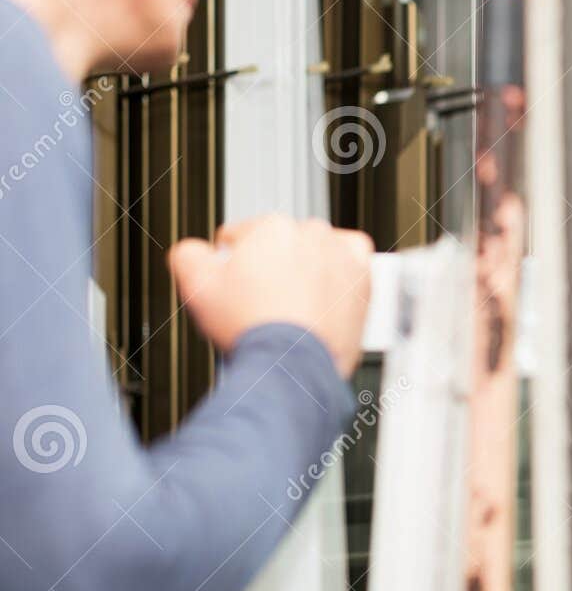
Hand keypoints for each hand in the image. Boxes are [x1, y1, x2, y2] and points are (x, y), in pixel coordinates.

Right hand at [168, 215, 374, 377]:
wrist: (293, 362)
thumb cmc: (252, 327)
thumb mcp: (196, 286)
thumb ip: (188, 255)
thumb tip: (194, 250)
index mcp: (272, 227)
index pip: (243, 235)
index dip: (231, 261)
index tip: (234, 279)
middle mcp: (311, 234)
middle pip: (281, 244)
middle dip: (270, 265)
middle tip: (261, 296)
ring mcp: (340, 256)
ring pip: (316, 252)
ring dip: (305, 268)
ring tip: (292, 299)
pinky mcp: (363, 280)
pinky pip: (352, 262)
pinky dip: (340, 270)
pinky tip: (325, 288)